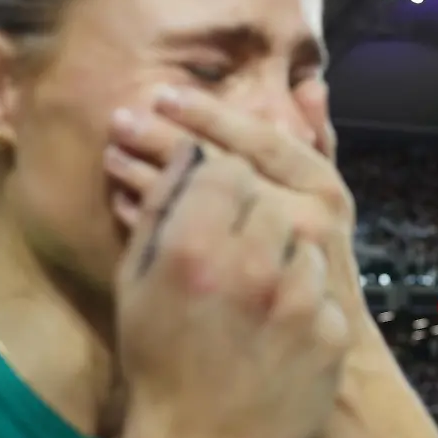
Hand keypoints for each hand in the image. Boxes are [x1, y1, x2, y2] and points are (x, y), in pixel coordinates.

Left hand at [104, 87, 364, 320]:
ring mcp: (271, 259)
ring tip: (112, 157)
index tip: (163, 95)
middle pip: (221, 167)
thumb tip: (311, 85)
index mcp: (321, 188)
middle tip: (120, 119)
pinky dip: (152, 223)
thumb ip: (318, 147)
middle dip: (166, 141)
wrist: (320, 352)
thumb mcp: (325, 205)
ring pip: (198, 205)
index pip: (259, 139)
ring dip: (148, 177)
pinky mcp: (240, 293)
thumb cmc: (318, 268)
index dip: (209, 115)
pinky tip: (123, 203)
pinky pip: (186, 250)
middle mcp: (302, 218)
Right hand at [113, 140, 350, 437]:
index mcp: (194, 246)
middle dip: (251, 213)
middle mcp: (253, 265)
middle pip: (269, 197)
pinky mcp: (333, 332)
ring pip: (302, 240)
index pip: (224, 166)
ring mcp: (301, 300)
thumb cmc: (158, 365)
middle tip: (232, 250)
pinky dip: (301, 299)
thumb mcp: (137, 283)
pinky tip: (273, 330)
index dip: (218, 179)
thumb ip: (162, 207)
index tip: (212, 199)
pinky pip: (320, 289)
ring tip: (252, 297)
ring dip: (280, 255)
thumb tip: (186, 147)